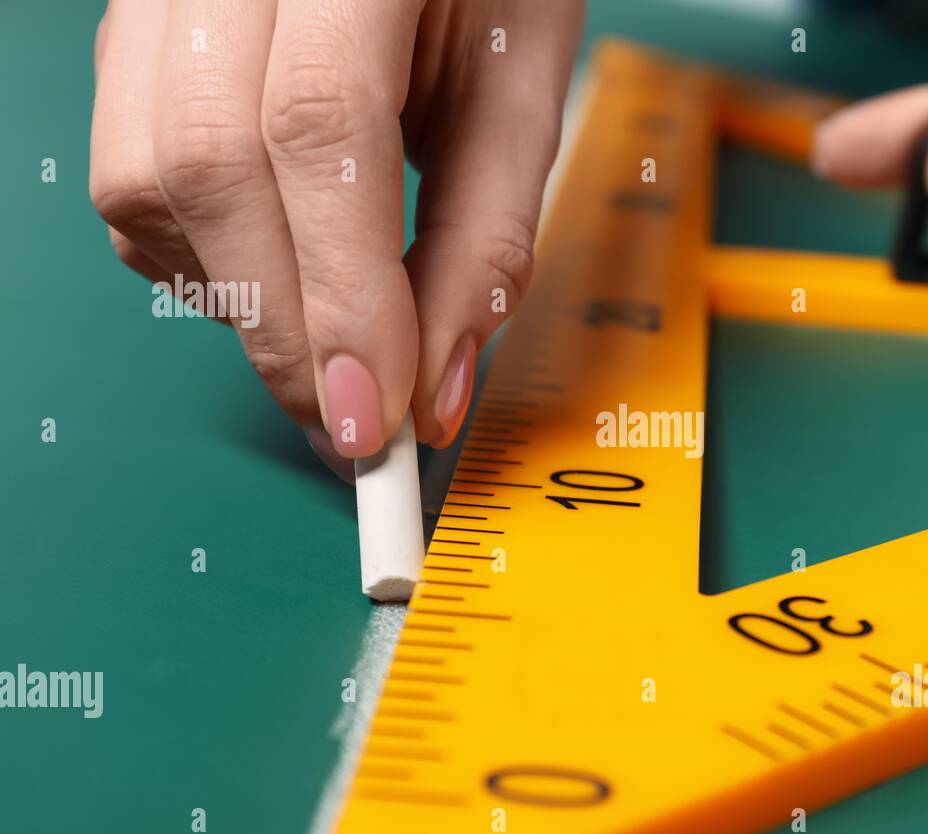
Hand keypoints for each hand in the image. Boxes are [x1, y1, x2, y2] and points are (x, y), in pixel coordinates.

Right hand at [90, 0, 583, 469]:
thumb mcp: (520, 90)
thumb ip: (485, 235)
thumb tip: (436, 390)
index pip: (316, 127)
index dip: (342, 292)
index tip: (375, 417)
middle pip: (208, 165)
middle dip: (285, 328)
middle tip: (356, 421)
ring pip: (143, 180)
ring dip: (243, 300)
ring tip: (330, 336)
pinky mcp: (132, 43)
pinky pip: (132, 181)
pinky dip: (207, 262)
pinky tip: (282, 268)